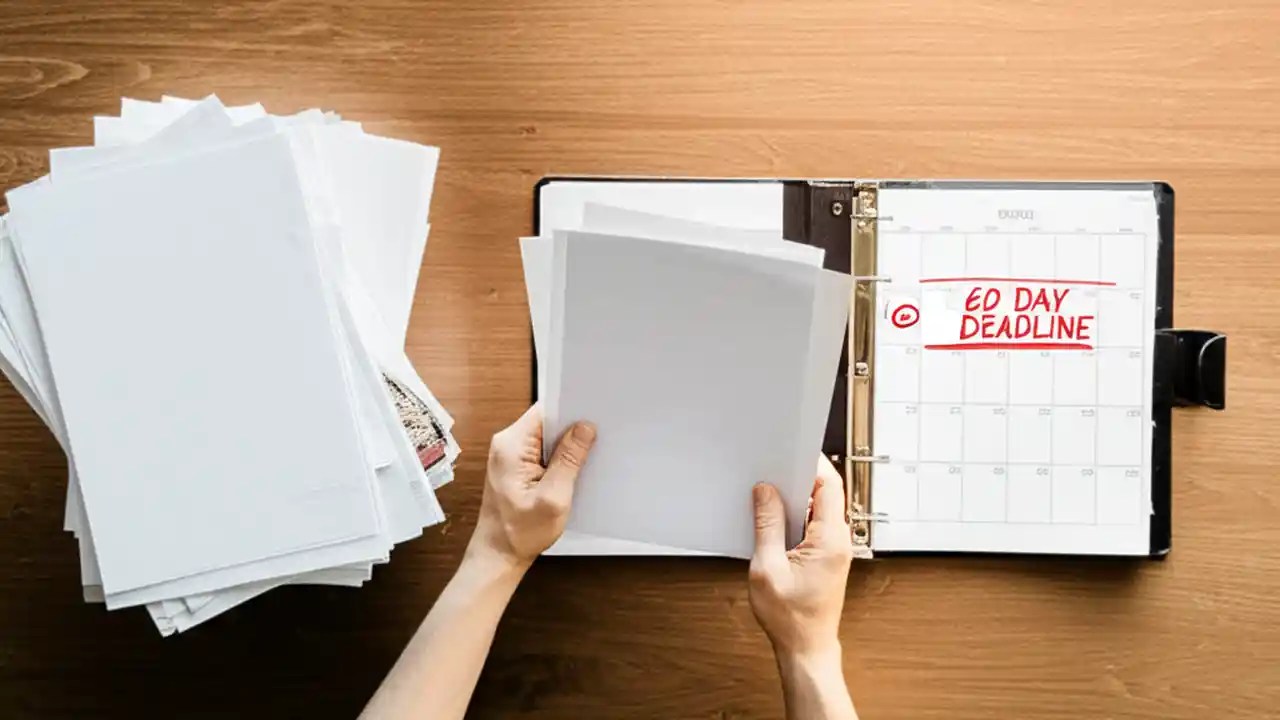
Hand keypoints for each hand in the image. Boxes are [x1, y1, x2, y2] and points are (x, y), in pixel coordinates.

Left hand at [469, 404, 596, 569]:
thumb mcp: (554, 498)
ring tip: (577, 468)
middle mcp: (506, 444)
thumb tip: (584, 428)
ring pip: (546, 436)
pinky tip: (566, 476)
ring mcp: (509, 454)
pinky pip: (542, 450)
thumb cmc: (519, 532)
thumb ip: (569, 460)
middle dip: (570, 432)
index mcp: (511, 446)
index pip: (545, 411)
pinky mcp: (515, 465)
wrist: (498, 554)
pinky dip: (557, 460)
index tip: (592, 419)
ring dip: (564, 449)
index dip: (571, 411)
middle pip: (547, 421)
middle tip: (590, 449)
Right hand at [748, 456, 853, 657]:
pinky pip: (813, 525)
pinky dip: (795, 518)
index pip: (829, 486)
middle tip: (772, 473)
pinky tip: (774, 524)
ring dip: (795, 501)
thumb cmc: (791, 619)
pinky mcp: (827, 557)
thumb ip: (767, 525)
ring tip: (768, 500)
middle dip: (798, 479)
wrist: (806, 650)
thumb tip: (765, 492)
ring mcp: (835, 549)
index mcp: (831, 541)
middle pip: (825, 493)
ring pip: (818, 509)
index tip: (790, 452)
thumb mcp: (767, 568)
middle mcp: (839, 542)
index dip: (811, 464)